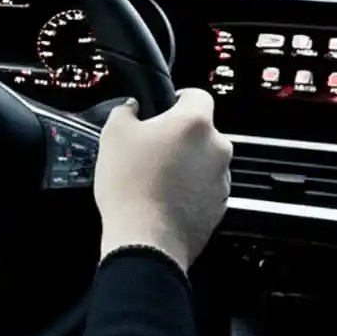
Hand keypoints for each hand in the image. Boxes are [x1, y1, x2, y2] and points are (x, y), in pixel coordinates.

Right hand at [94, 89, 232, 271]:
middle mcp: (217, 148)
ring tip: (157, 179)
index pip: (198, 95)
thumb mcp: (113, 135)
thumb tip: (133, 108)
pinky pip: (204, 189)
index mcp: (195, 122)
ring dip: (187, 164)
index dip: (179, 98)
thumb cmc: (130, 183)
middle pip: (202, 132)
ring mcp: (222, 180)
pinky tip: (166, 200)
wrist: (146, 240)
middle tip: (153, 149)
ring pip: (204, 162)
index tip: (164, 109)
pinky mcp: (220, 207)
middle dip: (181, 137)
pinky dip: (190, 190)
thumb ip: (125, 112)